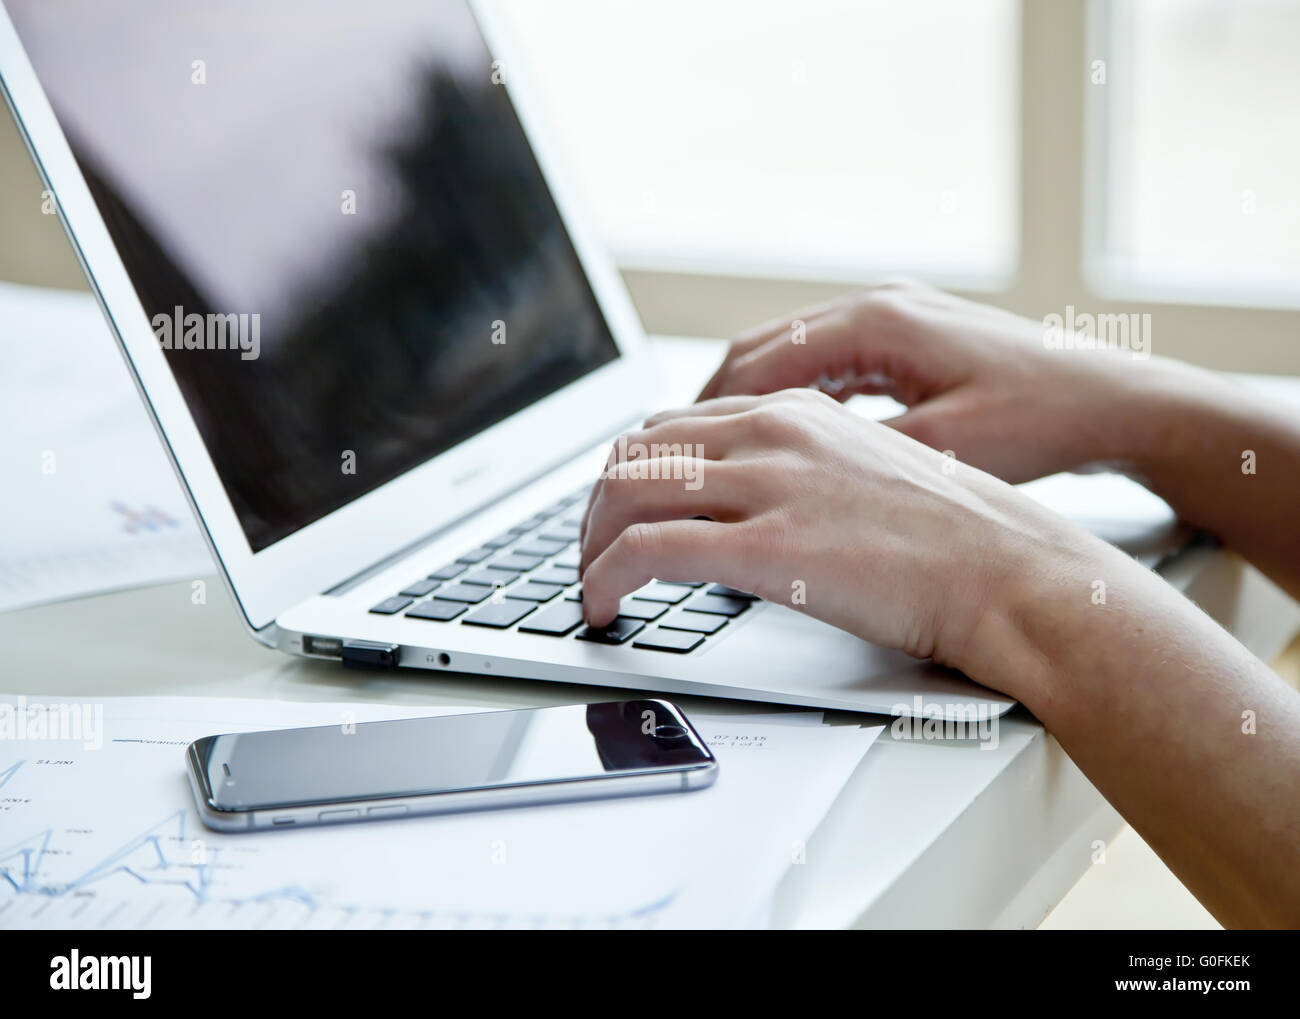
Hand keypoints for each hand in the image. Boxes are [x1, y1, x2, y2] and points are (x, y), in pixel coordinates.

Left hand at [577, 388, 1086, 668]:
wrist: (1012, 572)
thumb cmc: (957, 539)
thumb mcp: (867, 475)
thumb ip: (800, 474)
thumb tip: (750, 508)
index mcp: (798, 412)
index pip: (673, 424)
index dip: (629, 473)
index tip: (619, 515)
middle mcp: (774, 433)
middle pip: (635, 450)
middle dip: (596, 507)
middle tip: (591, 554)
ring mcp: (769, 484)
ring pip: (626, 491)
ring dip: (589, 542)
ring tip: (592, 586)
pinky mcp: (768, 545)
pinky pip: (646, 550)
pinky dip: (604, 578)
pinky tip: (604, 607)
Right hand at [699, 279, 1172, 483]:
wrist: (1117, 401)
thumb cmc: (1044, 421)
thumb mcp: (946, 449)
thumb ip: (858, 457)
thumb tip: (784, 484)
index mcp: (878, 323)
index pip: (757, 363)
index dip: (704, 415)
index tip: (665, 457)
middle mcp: (876, 307)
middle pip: (757, 351)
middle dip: (707, 406)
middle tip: (664, 459)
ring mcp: (891, 318)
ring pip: (784, 356)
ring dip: (740, 403)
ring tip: (701, 455)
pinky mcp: (906, 339)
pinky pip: (821, 363)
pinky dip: (785, 399)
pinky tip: (770, 440)